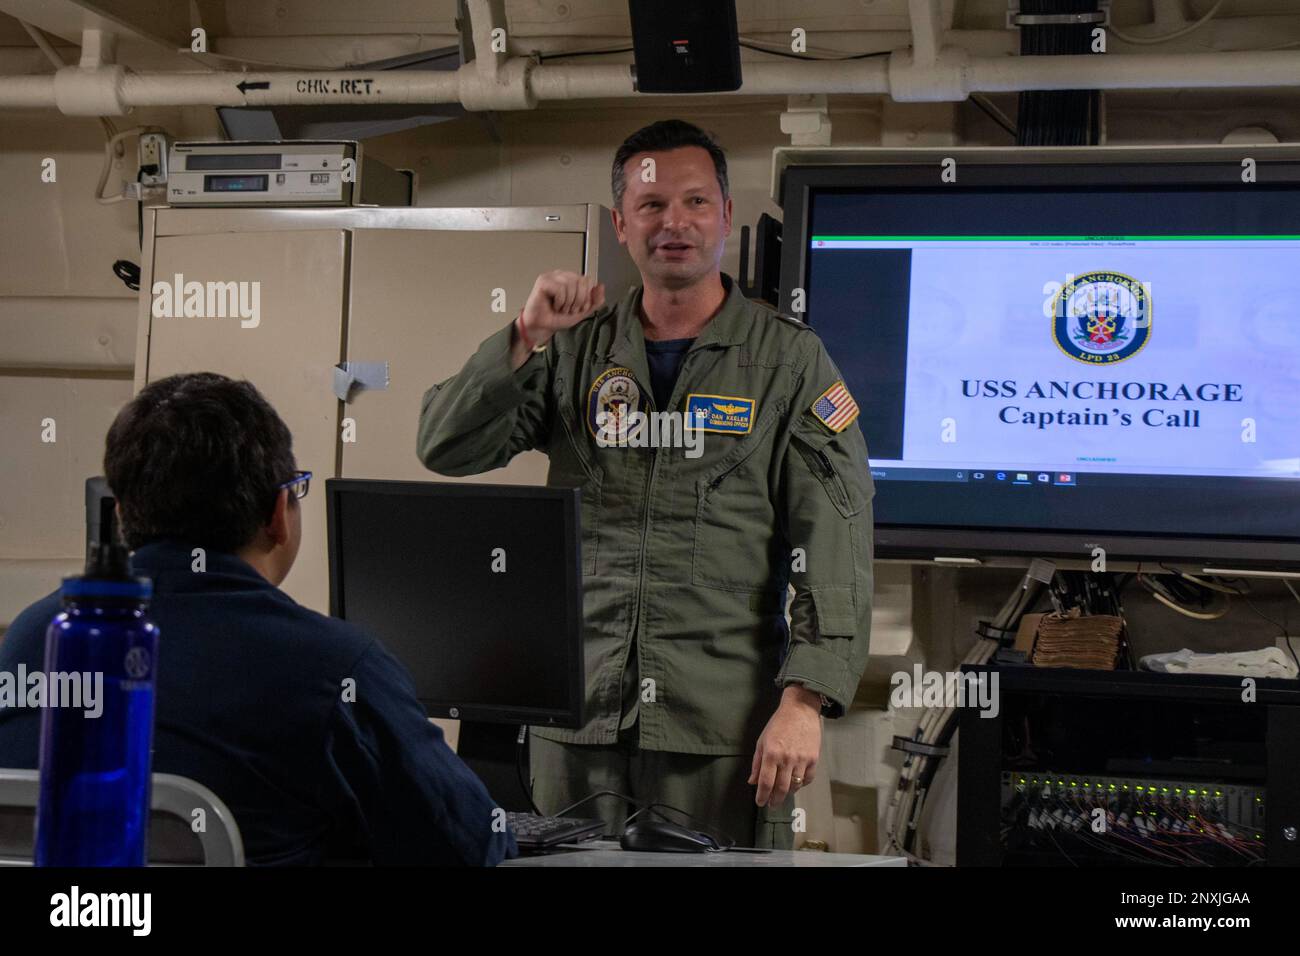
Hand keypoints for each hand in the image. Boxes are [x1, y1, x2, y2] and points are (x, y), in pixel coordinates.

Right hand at [520, 270, 605, 346]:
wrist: (542, 328)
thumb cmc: (557, 318)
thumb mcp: (582, 311)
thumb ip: (594, 301)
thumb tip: (601, 286)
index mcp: (571, 279)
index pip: (587, 280)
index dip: (586, 297)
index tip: (578, 307)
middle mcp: (562, 275)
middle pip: (581, 280)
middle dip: (579, 300)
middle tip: (570, 309)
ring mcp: (552, 276)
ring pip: (571, 284)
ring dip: (568, 302)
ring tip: (561, 308)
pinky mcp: (543, 281)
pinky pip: (560, 289)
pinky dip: (560, 301)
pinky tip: (554, 305)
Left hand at [748, 685, 821, 806]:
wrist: (800, 710)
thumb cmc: (778, 724)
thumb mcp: (762, 741)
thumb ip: (757, 763)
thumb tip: (752, 782)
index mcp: (771, 753)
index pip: (766, 782)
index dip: (762, 796)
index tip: (760, 803)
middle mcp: (787, 759)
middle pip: (781, 788)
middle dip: (775, 800)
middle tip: (771, 804)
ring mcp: (802, 759)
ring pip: (795, 786)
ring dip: (788, 793)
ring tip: (782, 794)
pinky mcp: (814, 758)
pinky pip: (808, 779)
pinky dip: (801, 784)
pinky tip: (796, 783)